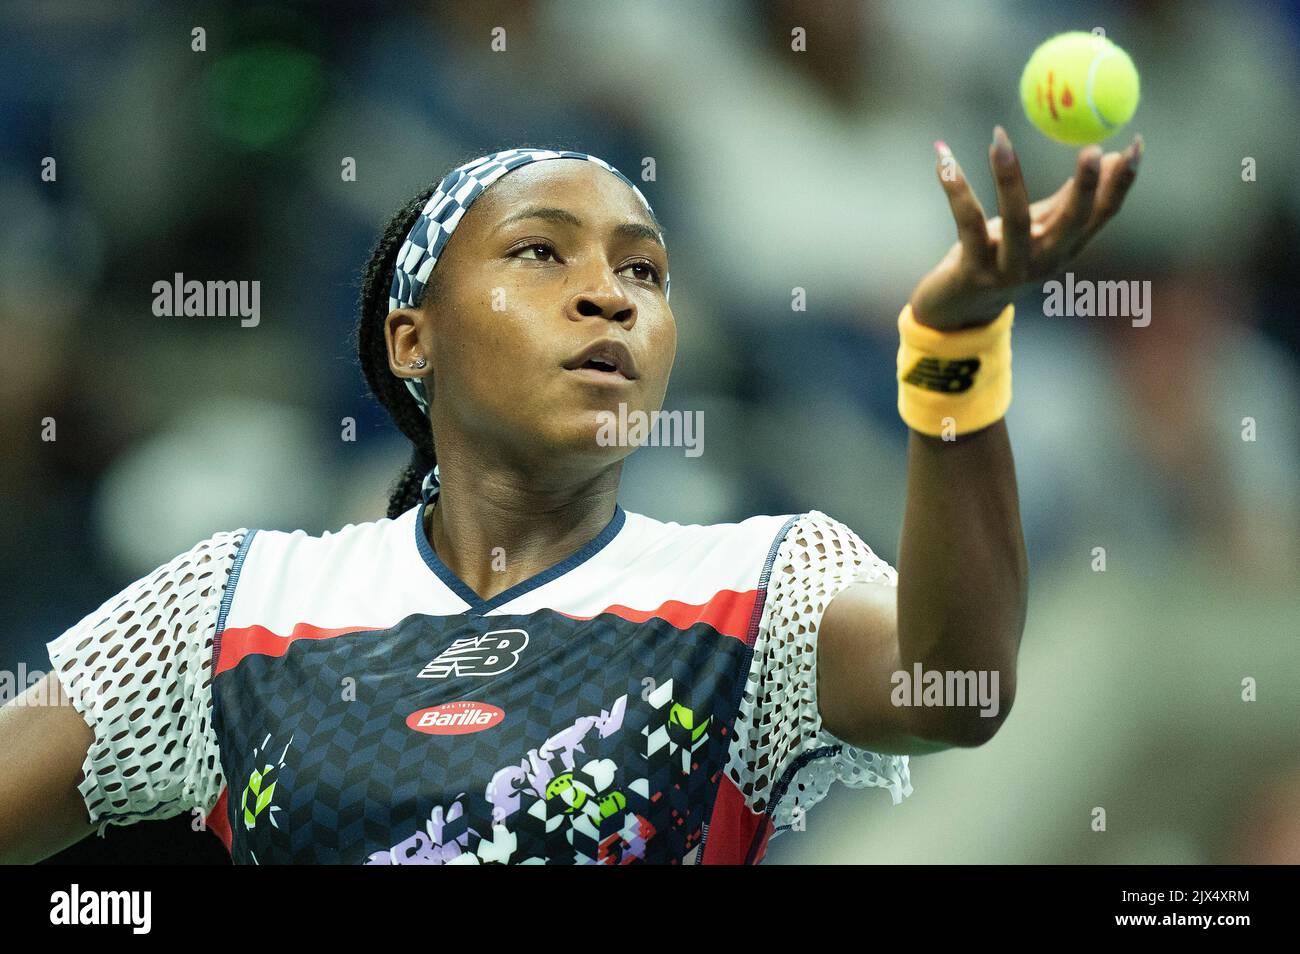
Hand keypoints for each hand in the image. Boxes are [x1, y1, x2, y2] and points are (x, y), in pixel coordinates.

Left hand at [909, 125, 1142, 329]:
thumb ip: (1067, 198)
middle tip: (1092, 149)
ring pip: (1016, 220)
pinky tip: (944, 157)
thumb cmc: (1000, 259)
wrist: (956, 311)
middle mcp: (1043, 262)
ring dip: (1008, 177)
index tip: (1138, 144)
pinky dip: (956, 187)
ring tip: (999, 138)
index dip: (1122, 183)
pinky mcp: (973, 272)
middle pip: (1072, 224)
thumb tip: (1109, 155)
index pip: (1102, 215)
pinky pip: (968, 222)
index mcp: (1065, 249)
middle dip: (1086, 188)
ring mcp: (1009, 270)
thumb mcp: (1037, 230)